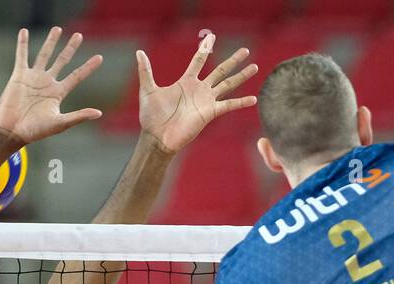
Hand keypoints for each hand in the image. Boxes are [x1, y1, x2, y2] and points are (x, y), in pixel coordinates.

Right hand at [0, 27, 103, 145]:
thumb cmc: (36, 131)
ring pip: (44, 55)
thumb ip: (79, 116)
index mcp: (58, 93)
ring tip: (58, 29)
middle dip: (70, 48)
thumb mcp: (60, 123)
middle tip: (79, 35)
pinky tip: (24, 31)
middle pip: (62, 61)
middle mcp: (47, 83)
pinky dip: (22, 44)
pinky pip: (21, 56)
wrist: (13, 130)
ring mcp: (34, 78)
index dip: (88, 67)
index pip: (77, 76)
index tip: (100, 57)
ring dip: (51, 42)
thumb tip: (99, 113)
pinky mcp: (19, 75)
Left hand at [137, 33, 257, 153]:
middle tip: (245, 50)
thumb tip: (139, 52)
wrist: (158, 137)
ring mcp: (206, 101)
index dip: (205, 49)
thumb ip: (146, 71)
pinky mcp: (210, 113)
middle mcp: (199, 89)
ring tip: (255, 67)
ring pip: (228, 85)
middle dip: (233, 61)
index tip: (212, 37)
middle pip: (220, 70)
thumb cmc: (151, 116)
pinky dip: (241, 102)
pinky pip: (228, 105)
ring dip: (241, 76)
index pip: (199, 61)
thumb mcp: (147, 89)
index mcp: (185, 81)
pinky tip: (253, 99)